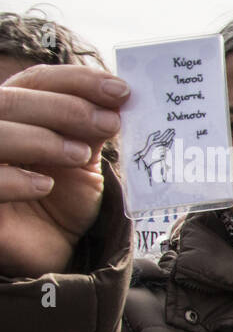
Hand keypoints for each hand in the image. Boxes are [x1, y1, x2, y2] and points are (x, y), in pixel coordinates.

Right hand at [0, 64, 127, 276]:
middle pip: (12, 100)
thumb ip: (93, 126)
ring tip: (82, 155)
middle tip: (110, 123)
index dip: (77, 80)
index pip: (37, 80)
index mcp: (15, 112)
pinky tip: (45, 186)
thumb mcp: (83, 158)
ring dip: (42, 139)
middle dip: (65, 107)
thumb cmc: (65, 199)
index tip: (120, 90)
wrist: (53, 251)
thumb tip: (119, 96)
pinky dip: (14, 179)